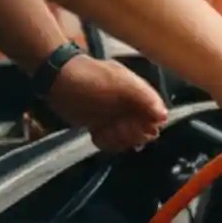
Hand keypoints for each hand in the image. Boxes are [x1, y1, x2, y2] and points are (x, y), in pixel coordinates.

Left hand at [45, 55, 167, 152]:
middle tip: (114, 125)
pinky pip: (111, 144)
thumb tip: (164, 116)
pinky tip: (96, 133)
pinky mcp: (101, 127)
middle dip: (129, 134)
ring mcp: (116, 119)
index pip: (156, 119)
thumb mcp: (120, 83)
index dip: (146, 126)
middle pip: (143, 133)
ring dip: (116, 139)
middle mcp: (131, 108)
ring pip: (127, 141)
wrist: (57, 80)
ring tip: (103, 128)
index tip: (132, 124)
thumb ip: (144, 97)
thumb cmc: (91, 79)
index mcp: (140, 96)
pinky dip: (104, 142)